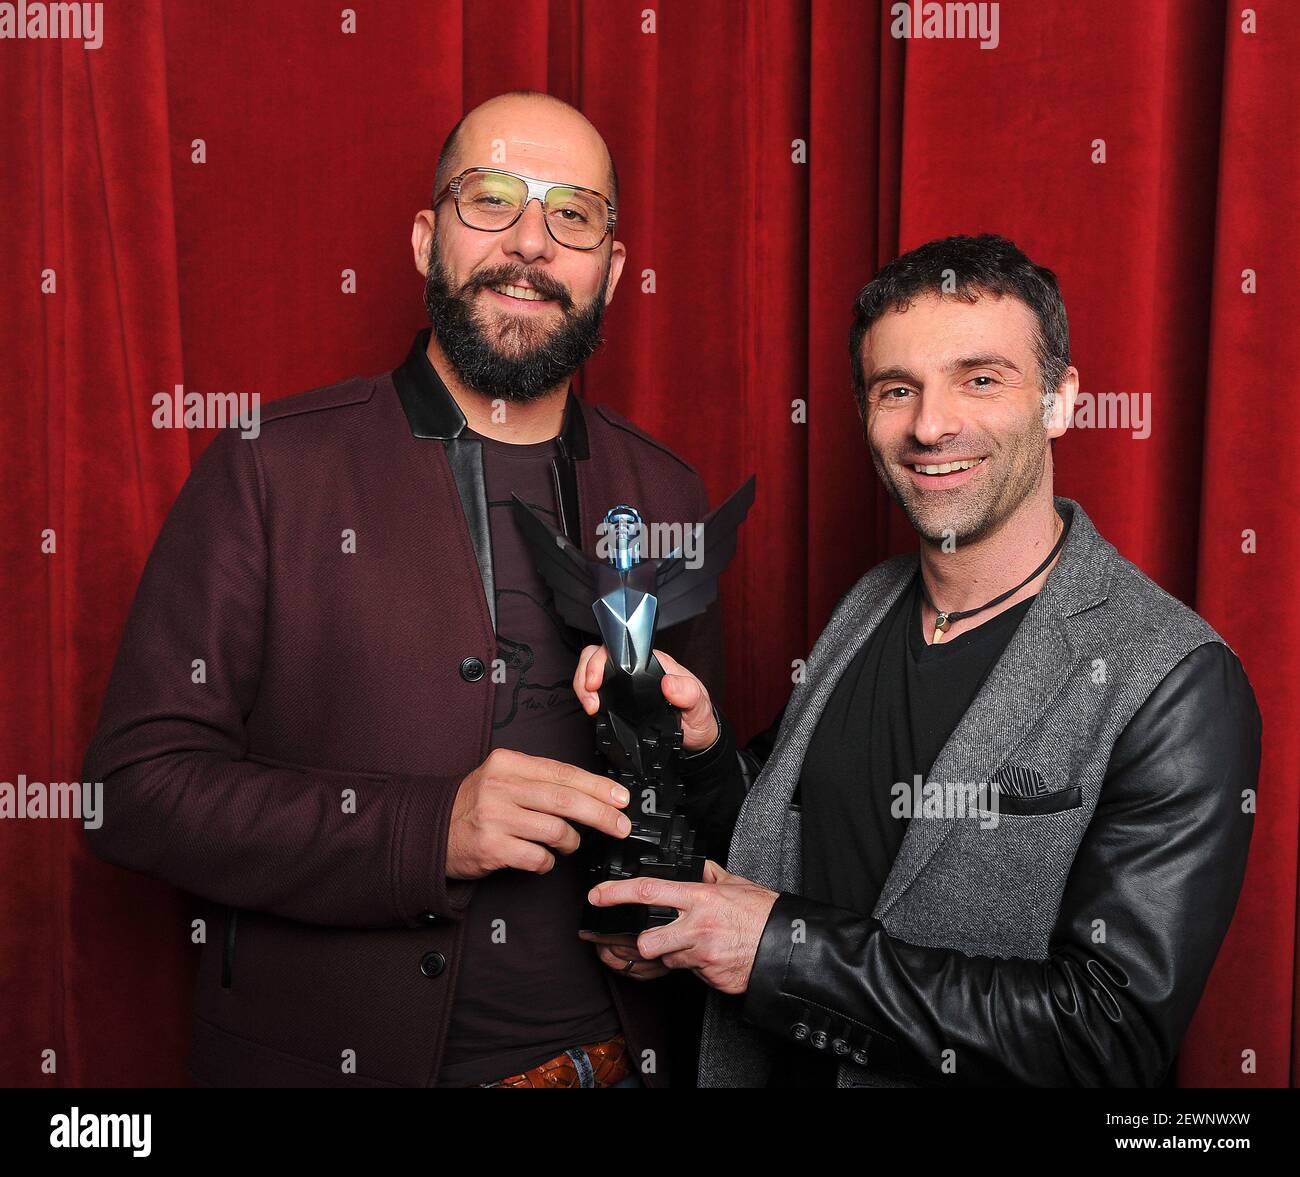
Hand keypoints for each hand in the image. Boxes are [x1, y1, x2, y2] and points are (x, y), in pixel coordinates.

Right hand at [447, 749, 630, 879]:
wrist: (431, 831)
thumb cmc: (476, 805)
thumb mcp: (503, 778)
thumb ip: (539, 780)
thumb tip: (592, 792)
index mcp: (507, 763)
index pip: (562, 772)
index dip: (597, 786)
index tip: (620, 797)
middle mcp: (500, 787)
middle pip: (565, 800)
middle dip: (601, 814)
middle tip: (620, 826)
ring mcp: (494, 817)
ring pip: (555, 830)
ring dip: (571, 841)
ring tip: (570, 844)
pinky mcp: (491, 848)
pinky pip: (537, 857)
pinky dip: (547, 862)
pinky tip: (543, 859)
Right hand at [572, 645, 719, 751]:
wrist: (696, 738)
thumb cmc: (697, 716)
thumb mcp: (699, 704)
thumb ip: (688, 692)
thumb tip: (668, 683)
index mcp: (654, 663)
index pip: (620, 648)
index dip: (601, 660)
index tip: (596, 681)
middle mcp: (637, 669)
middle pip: (599, 656)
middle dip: (586, 674)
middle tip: (591, 699)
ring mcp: (625, 684)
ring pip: (592, 672)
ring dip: (583, 687)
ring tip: (590, 706)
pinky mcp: (618, 700)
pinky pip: (596, 692)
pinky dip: (587, 698)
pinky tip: (593, 711)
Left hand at [586, 860, 778, 993]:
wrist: (789, 946)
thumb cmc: (764, 914)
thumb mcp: (735, 884)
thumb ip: (709, 876)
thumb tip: (695, 867)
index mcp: (700, 899)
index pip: (647, 891)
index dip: (616, 894)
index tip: (598, 896)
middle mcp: (697, 927)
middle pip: (648, 940)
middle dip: (646, 941)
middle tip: (658, 936)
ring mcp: (703, 955)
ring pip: (669, 959)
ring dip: (677, 954)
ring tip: (699, 944)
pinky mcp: (711, 978)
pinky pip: (692, 974)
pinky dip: (698, 967)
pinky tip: (714, 957)